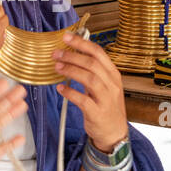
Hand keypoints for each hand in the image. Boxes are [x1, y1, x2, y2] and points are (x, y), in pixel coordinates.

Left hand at [51, 31, 127, 152]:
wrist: (114, 133)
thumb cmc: (106, 106)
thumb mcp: (105, 85)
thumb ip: (92, 71)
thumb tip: (73, 53)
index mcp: (113, 74)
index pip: (98, 53)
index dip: (81, 43)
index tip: (66, 37)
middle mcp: (112, 85)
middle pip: (92, 64)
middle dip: (72, 56)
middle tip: (56, 54)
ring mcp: (106, 99)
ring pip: (89, 79)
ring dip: (71, 71)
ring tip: (57, 67)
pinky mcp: (97, 113)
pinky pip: (83, 100)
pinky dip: (70, 92)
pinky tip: (60, 88)